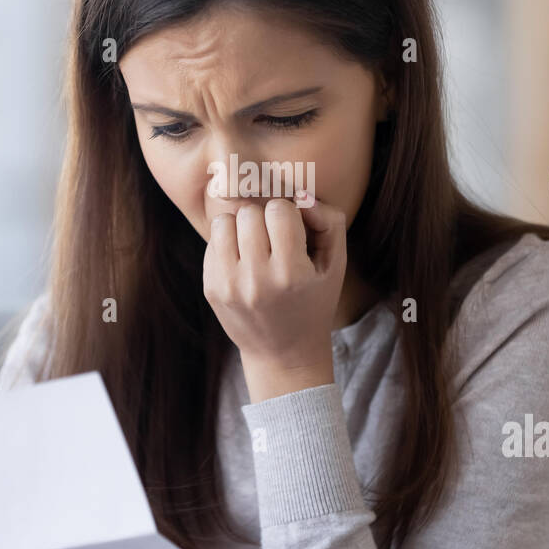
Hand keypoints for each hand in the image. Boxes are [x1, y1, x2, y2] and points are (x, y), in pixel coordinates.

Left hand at [203, 191, 346, 401]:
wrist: (283, 353)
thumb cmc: (314, 301)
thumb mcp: (335, 265)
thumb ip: (329, 221)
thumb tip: (301, 196)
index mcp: (291, 273)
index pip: (279, 209)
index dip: (288, 214)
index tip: (293, 232)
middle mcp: (256, 280)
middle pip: (250, 212)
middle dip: (263, 219)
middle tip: (274, 238)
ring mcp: (229, 286)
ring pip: (224, 222)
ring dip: (241, 226)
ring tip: (255, 245)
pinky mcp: (212, 289)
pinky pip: (213, 242)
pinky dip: (228, 244)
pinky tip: (243, 262)